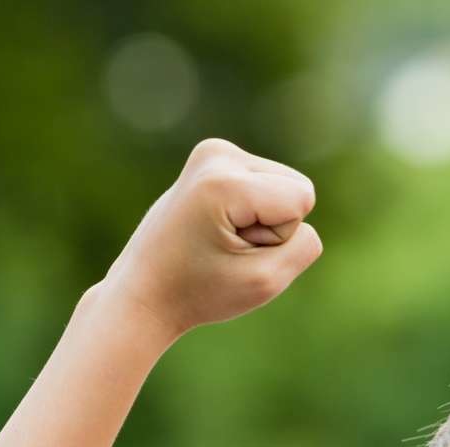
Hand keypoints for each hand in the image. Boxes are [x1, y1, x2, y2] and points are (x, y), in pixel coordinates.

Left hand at [102, 138, 320, 339]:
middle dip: (271, 227)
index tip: (234, 253)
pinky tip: (216, 226)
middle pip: (295, 189)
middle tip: (226, 248)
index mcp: (223, 181)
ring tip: (219, 239)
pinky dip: (251, 212)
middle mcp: (216, 153)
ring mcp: (212, 152)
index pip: (301, 199)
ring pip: (284, 187)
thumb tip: (303, 203)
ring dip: (261, 222)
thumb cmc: (200, 292)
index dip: (279, 238)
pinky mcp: (213, 159)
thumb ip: (305, 244)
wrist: (144, 291)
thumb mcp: (265, 281)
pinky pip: (268, 186)